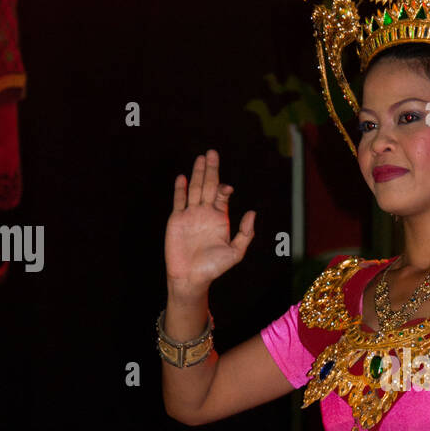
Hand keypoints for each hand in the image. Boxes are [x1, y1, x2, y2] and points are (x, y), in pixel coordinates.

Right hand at [165, 149, 254, 292]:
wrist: (191, 277)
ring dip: (197, 173)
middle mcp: (205, 213)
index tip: (226, 187)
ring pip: (194, 189)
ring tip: (200, 158)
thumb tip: (252, 213)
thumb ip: (245, 234)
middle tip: (212, 153)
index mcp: (220, 218)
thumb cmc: (214, 268)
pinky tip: (182, 177)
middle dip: (211, 170)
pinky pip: (179, 200)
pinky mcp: (177, 219)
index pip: (222, 195)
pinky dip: (180, 188)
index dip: (224, 187)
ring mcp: (190, 215)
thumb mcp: (235, 252)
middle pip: (208, 186)